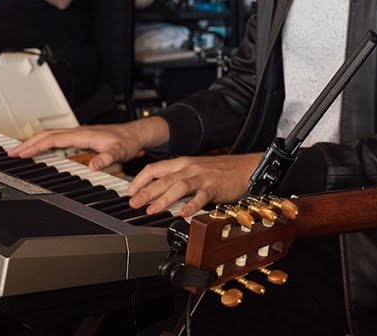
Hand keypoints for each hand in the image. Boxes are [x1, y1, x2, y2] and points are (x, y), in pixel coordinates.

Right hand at [9, 119, 158, 170]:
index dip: (36, 146)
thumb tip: (92, 165)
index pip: (53, 139)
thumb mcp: (119, 152)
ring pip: (49, 135)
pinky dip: (43, 142)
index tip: (22, 153)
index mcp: (82, 135)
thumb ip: (106, 159)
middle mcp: (77, 132)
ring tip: (18, 150)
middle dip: (27, 143)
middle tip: (11, 153)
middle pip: (46, 135)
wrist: (135, 134)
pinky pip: (56, 138)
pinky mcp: (79, 137)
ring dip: (33, 142)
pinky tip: (39, 148)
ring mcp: (77, 134)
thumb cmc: (127, 142)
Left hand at [126, 153, 261, 217]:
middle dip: (145, 191)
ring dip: (163, 199)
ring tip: (152, 210)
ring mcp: (202, 177)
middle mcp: (190, 168)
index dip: (140, 180)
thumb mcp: (195, 170)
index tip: (130, 192)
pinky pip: (201, 197)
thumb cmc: (221, 171)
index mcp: (183, 163)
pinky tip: (183, 214)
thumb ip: (178, 178)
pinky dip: (191, 206)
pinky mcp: (215, 187)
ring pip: (179, 186)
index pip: (155, 168)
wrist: (247, 167)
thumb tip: (159, 191)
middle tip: (133, 203)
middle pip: (163, 178)